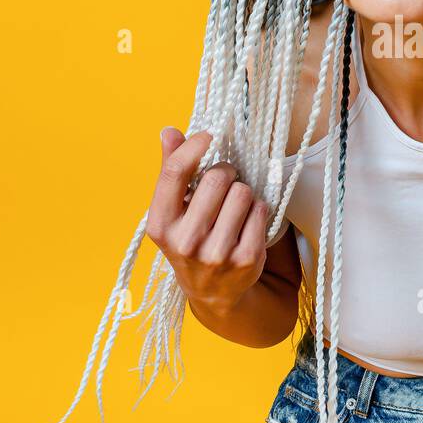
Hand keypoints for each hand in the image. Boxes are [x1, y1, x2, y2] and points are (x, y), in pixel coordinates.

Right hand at [145, 128, 269, 315]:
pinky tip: (247, 222)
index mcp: (161, 225)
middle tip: (225, 183)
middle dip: (226, 173)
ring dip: (243, 192)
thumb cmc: (190, 238)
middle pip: (217, 178)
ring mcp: (217, 253)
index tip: (208, 137)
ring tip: (234, 207)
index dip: (194, 147)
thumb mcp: (173, 211)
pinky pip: (261, 210)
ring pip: (243, 192)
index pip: (175, 173)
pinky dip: (258, 210)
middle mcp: (185, 242)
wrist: (212, 292)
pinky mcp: (247, 259)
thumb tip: (169, 131)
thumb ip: (171, 169)